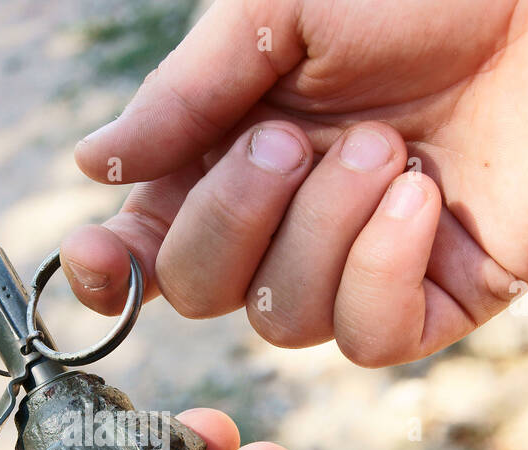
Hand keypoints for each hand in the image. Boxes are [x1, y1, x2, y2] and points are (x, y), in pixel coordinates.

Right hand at [60, 0, 527, 365]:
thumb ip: (185, 96)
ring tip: (388, 148)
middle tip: (292, 136)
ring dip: (320, 230)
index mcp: (240, 149)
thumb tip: (92, 167)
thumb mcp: (280, 12)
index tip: (99, 252)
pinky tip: (422, 200)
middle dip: (230, 219)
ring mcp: (362, 265)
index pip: (152, 240)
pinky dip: (379, 272)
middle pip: (199, 290)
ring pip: (280, 319)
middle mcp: (290, 218)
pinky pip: (366, 339)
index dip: (111, 265)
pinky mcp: (435, 299)